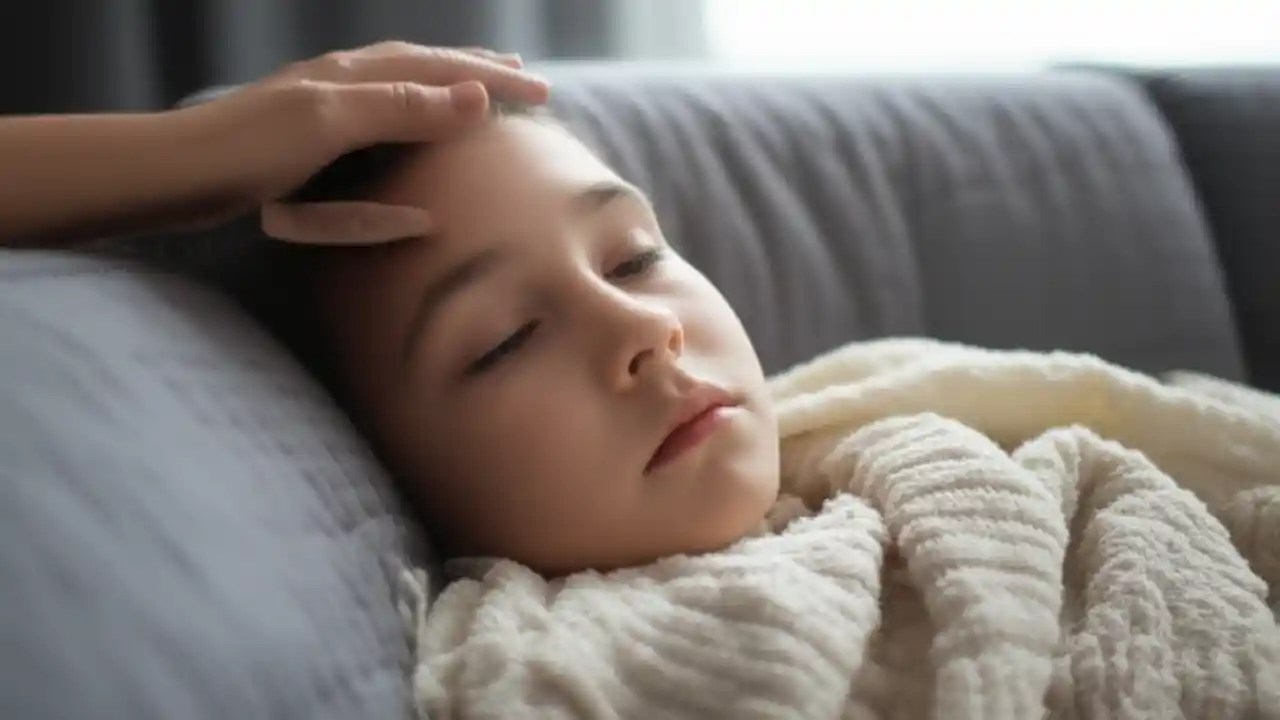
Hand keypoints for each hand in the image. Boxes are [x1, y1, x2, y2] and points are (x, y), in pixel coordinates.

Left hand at [176, 42, 549, 243]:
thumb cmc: (247, 149)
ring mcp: (321, 107)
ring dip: (442, 88)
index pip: (441, 70)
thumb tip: (478, 96)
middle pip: (424, 67)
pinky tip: (400, 126)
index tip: (542, 92)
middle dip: (474, 71)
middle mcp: (342, 82)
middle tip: (520, 75)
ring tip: (473, 92)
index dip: (492, 80)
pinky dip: (402, 118)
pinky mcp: (304, 137)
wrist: (172, 172)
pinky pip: (371, 122)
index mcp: (355, 75)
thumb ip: (404, 108)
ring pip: (399, 89)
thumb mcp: (332, 124)